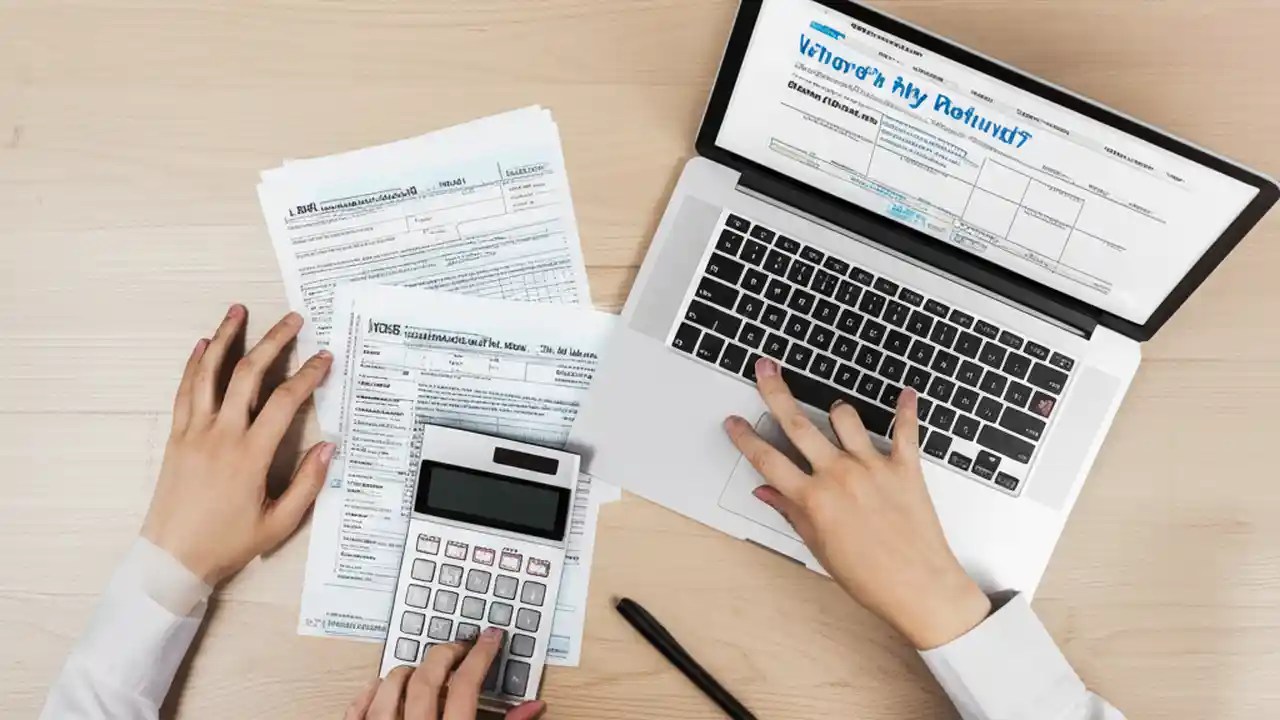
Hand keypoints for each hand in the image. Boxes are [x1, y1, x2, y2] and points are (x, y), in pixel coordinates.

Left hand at [142, 304, 333, 583]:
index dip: (308, 375)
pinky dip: (195, 364)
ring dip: (225, 338)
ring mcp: (194, 432)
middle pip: (248, 374)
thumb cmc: (227, 543)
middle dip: (273, 341)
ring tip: (238, 311)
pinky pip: (186, 391)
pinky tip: (202, 345)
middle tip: (292, 319)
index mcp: (250, 455)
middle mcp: (221, 435)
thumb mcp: (279, 523)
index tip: (324, 358)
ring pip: (210, 373)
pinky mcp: (177, 437)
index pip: (285, 401)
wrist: (172, 557)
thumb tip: (330, 446)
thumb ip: (308, 484)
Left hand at [345, 629, 545, 719]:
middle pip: (427, 679)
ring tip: (422, 669)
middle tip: (460, 647)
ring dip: (406, 672)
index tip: (491, 637)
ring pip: (388, 688)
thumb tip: (533, 706)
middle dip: (446, 655)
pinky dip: (369, 693)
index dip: (481, 655)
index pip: (466, 685)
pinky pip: (356, 710)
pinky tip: (383, 689)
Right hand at [723, 357, 990, 649]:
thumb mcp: (819, 547)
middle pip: (798, 424)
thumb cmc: (871, 577)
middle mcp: (840, 476)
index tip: (734, 422)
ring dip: (836, 411)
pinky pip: (906, 429)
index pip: (768, 459)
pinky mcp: (906, 468)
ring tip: (834, 412)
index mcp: (814, 499)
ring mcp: (873, 468)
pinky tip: (905, 394)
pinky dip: (905, 409)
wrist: (920, 589)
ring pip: (846, 418)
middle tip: (765, 369)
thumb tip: (767, 491)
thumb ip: (791, 511)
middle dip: (775, 392)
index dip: (745, 438)